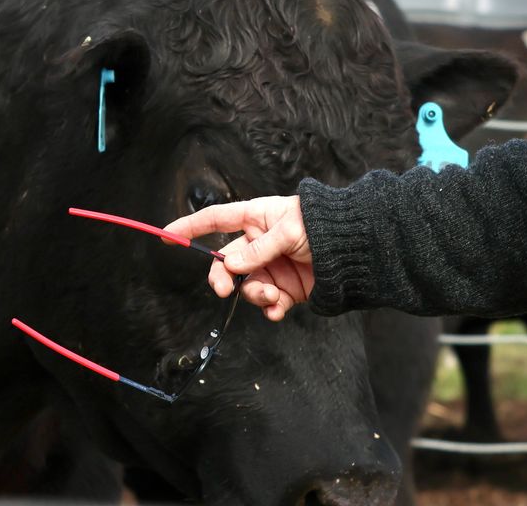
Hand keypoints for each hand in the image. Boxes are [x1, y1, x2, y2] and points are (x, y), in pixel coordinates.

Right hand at [166, 195, 313, 321]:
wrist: (358, 249)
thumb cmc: (325, 226)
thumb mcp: (289, 232)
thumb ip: (259, 249)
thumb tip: (231, 263)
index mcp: (257, 218)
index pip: (217, 219)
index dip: (192, 226)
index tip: (167, 234)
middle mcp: (260, 243)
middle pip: (227, 262)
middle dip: (222, 277)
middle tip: (223, 289)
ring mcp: (273, 267)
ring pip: (247, 286)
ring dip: (254, 294)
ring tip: (272, 295)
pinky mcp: (287, 289)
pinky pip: (268, 303)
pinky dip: (270, 308)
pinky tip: (278, 308)